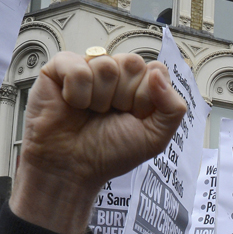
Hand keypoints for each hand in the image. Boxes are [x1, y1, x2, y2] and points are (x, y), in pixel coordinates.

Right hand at [10, 52, 186, 233]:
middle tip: (110, 116)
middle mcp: (115, 74)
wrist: (72, 169)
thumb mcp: (155, 138)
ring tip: (90, 113)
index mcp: (139, 86)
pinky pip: (77, 68)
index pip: (156, 70)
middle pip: (132, 63)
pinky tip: (72, 105)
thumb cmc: (110, 153)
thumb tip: (157, 72)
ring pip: (106, 65)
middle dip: (124, 97)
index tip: (135, 116)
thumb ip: (173, 108)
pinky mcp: (60, 68)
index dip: (147, 97)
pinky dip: (77, 94)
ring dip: (100, 99)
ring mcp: (88, 68)